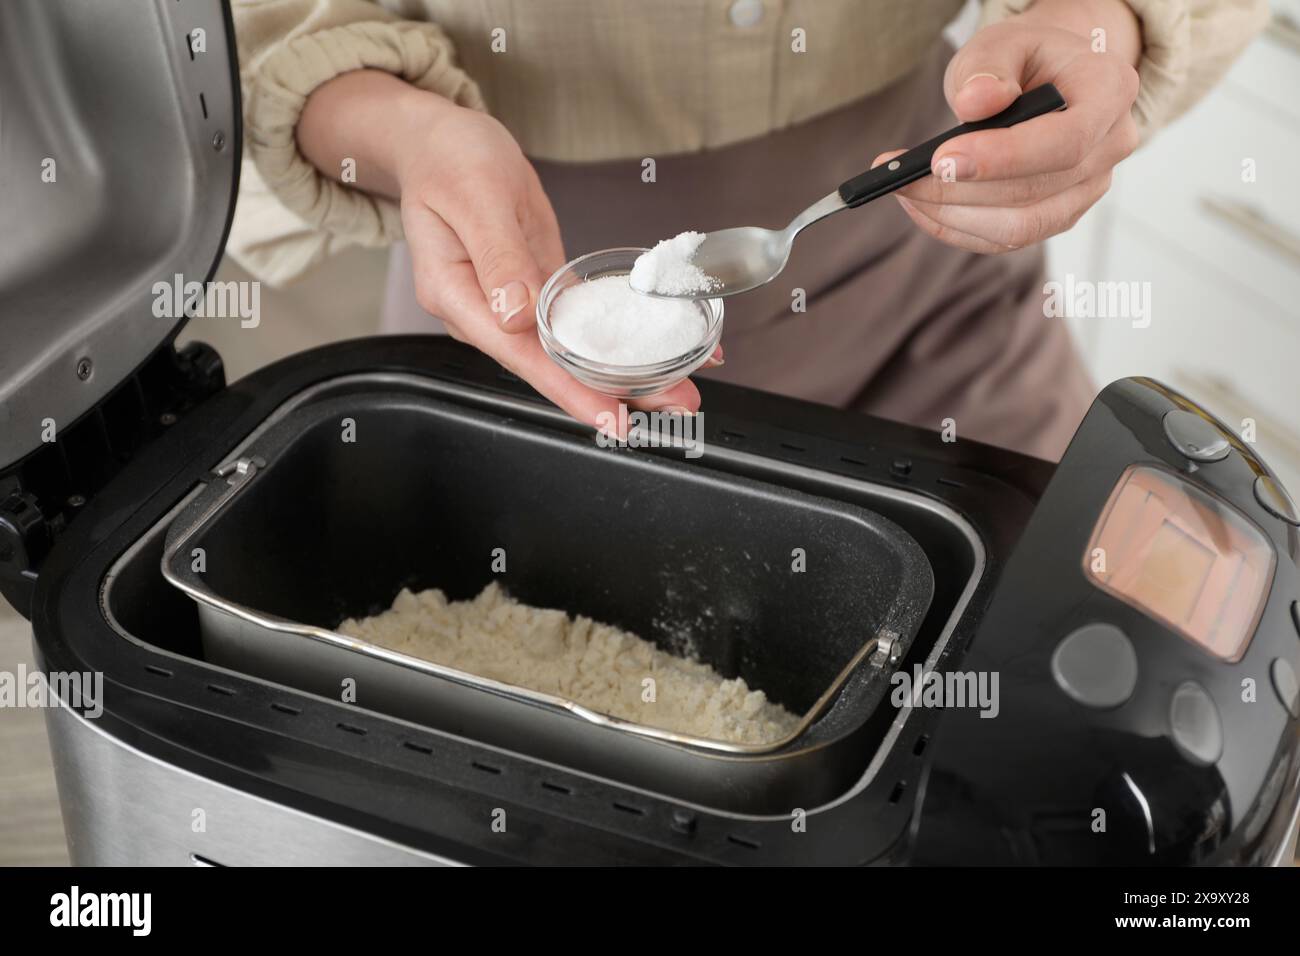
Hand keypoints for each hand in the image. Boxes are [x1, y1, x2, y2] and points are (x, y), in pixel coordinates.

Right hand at [298, 71, 709, 431]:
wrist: (441, 143)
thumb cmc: (448, 160)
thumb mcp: (474, 196)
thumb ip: (497, 256)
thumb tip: (517, 313)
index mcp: (460, 297)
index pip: (522, 356)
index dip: (569, 389)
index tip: (610, 415)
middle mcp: (487, 315)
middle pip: (554, 367)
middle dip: (615, 392)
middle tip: (678, 403)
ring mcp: (512, 308)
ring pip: (572, 352)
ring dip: (626, 373)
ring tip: (681, 388)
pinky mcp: (537, 292)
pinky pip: (579, 324)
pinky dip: (618, 339)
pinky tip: (658, 350)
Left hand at [877, 0, 1141, 253]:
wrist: (1047, 76)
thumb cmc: (1024, 59)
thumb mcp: (1003, 43)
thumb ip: (988, 68)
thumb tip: (975, 105)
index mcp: (1110, 91)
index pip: (1065, 142)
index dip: (1003, 158)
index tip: (941, 159)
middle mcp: (1110, 146)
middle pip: (1034, 192)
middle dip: (959, 191)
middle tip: (902, 178)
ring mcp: (1088, 188)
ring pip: (1019, 227)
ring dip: (952, 215)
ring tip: (905, 189)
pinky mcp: (1058, 215)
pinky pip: (1005, 239)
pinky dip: (956, 227)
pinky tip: (922, 205)